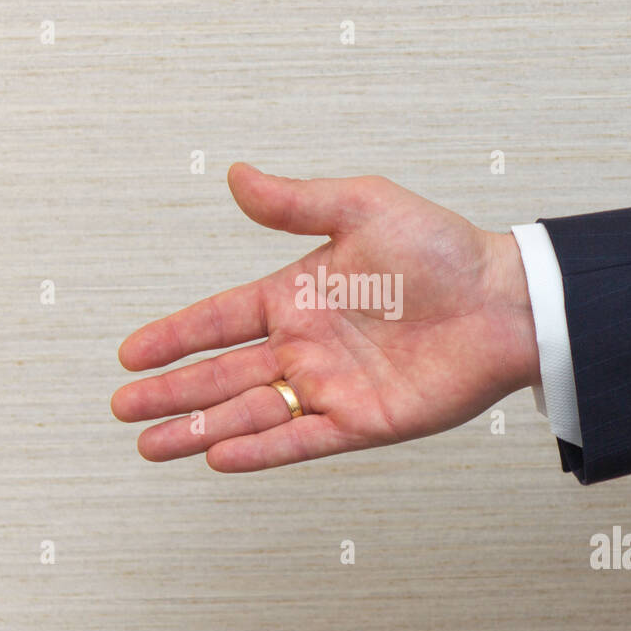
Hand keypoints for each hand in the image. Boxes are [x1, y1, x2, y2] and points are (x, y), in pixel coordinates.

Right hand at [112, 164, 540, 470]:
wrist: (506, 301)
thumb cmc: (443, 250)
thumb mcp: (363, 207)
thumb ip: (295, 203)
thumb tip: (234, 175)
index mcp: (299, 296)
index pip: (220, 320)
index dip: (174, 336)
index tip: (129, 355)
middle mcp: (307, 346)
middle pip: (223, 374)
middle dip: (171, 392)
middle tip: (124, 409)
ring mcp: (332, 387)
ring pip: (250, 413)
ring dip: (200, 428)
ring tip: (150, 445)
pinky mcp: (363, 422)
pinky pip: (301, 441)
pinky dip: (260, 449)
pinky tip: (218, 455)